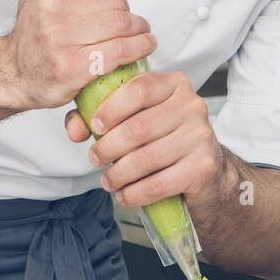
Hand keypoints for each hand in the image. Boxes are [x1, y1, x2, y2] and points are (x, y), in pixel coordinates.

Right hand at [2, 0, 155, 110]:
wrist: (16, 73)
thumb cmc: (38, 29)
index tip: (111, 7)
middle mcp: (50, 7)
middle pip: (117, 2)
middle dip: (130, 15)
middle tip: (130, 26)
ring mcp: (59, 38)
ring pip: (122, 25)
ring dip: (140, 31)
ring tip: (140, 35)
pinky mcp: (72, 66)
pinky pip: (120, 50)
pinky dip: (140, 47)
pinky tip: (143, 46)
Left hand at [64, 71, 225, 208]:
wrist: (205, 171)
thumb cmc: (164, 139)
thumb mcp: (136, 118)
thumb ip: (100, 117)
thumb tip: (75, 129)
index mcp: (174, 85)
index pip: (140, 87)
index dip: (112, 107)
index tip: (95, 125)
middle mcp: (192, 106)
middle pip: (139, 127)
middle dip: (108, 147)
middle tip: (95, 158)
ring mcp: (200, 137)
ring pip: (146, 159)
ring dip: (118, 174)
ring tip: (108, 180)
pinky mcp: (202, 167)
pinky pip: (158, 184)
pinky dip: (134, 193)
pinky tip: (124, 194)